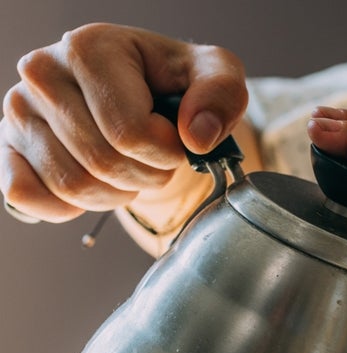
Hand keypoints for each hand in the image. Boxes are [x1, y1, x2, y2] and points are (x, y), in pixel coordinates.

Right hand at [1, 24, 247, 224]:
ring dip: (115, 192)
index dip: (166, 153)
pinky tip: (95, 183)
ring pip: (72, 185)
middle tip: (155, 160)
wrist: (139, 94)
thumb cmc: (173, 82)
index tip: (174, 138)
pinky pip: (30, 197)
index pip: (130, 133)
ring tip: (129, 167)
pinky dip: (70, 207)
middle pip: (102, 162)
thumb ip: (221, 94)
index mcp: (89, 47)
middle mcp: (42, 73)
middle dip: (145, 176)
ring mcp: (18, 110)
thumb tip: (198, 137)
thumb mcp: (214, 74)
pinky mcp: (6, 146)